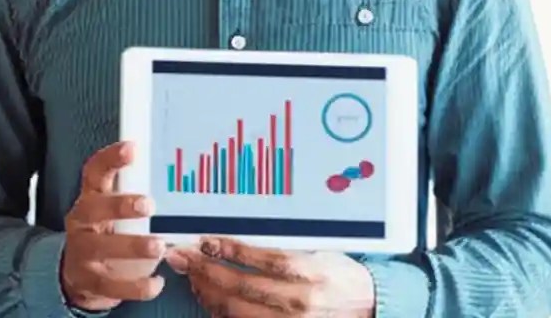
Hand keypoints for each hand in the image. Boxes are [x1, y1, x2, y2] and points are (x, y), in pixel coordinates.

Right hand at [61, 142, 166, 311]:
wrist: (76, 275)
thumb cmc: (105, 234)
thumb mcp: (112, 213)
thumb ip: (133, 196)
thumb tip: (179, 178)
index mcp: (90, 199)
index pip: (94, 173)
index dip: (110, 159)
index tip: (131, 148)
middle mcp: (82, 223)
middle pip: (93, 209)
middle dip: (119, 205)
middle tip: (148, 204)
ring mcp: (83, 252)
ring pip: (101, 248)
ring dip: (131, 246)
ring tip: (158, 246)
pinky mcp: (90, 281)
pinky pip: (112, 286)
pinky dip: (136, 286)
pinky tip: (156, 283)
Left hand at [167, 237, 374, 316]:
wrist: (367, 306)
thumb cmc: (339, 273)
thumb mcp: (316, 252)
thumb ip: (279, 249)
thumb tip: (232, 243)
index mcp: (310, 272)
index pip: (263, 260)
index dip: (230, 250)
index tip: (205, 240)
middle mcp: (300, 300)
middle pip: (242, 287)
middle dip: (206, 271)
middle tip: (183, 258)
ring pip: (237, 310)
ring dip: (208, 292)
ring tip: (192, 276)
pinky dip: (221, 312)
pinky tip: (209, 299)